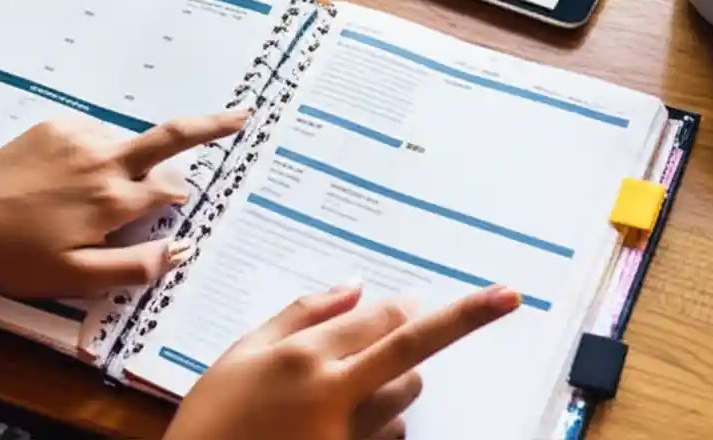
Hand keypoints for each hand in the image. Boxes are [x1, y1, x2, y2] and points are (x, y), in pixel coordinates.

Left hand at [0, 110, 247, 298]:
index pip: (170, 190)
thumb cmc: (17, 259)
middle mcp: (103, 158)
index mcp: (114, 198)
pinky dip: (95, 152)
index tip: (189, 198)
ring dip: (126, 162)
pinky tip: (66, 180)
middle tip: (243, 115)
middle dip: (211, 125)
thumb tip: (185, 248)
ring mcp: (77, 135)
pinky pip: (93, 135)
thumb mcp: (79, 277)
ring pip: (125, 144)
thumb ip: (138, 265)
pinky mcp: (54, 124)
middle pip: (170, 137)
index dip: (177, 201)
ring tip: (84, 197)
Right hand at [163, 284, 521, 439]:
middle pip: (411, 350)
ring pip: (406, 393)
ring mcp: (349, 435)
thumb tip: (354, 288)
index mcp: (302, 358)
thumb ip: (299, 316)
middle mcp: (334, 394)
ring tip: (354, 379)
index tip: (485, 294)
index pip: (383, 318)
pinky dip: (382, 419)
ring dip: (399, 375)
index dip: (426, 303)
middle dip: (458, 323)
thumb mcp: (239, 354)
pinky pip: (392, 434)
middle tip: (502, 298)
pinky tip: (341, 419)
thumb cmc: (211, 419)